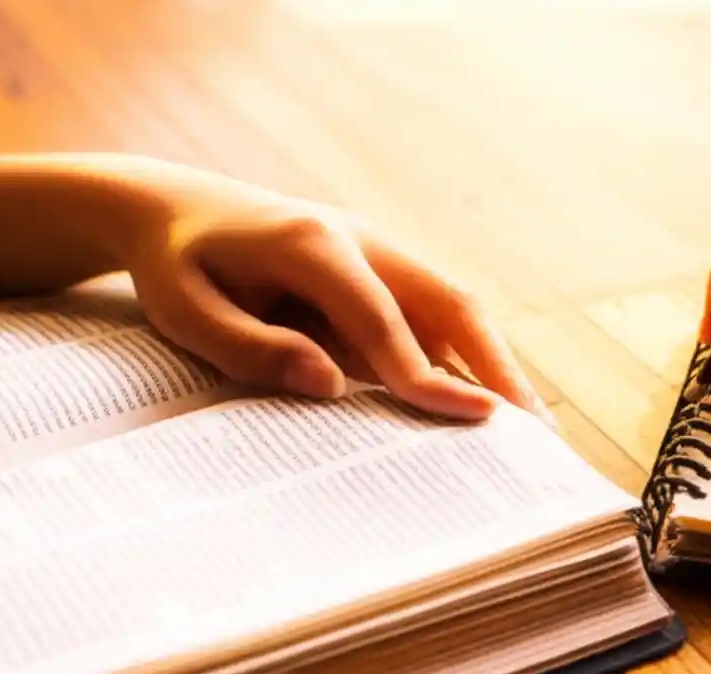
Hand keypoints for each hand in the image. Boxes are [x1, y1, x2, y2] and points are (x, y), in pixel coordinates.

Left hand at [119, 161, 547, 423]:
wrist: (173, 206)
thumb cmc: (176, 264)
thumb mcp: (187, 311)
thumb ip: (253, 350)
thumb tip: (331, 387)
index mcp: (314, 244)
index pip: (384, 319)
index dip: (428, 373)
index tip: (473, 419)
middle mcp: (362, 240)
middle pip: (451, 303)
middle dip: (498, 365)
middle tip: (538, 429)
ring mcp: (376, 253)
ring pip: (453, 308)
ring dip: (492, 362)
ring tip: (528, 426)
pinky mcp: (378, 273)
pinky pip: (428, 318)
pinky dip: (461, 359)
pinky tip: (476, 405)